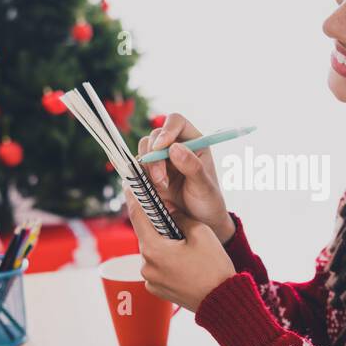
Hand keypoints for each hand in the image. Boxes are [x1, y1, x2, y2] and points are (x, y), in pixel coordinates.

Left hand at [123, 184, 235, 312]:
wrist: (222, 302)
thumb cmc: (214, 267)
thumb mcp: (201, 233)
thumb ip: (180, 217)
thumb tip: (168, 209)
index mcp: (154, 249)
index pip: (138, 216)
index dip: (134, 199)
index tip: (130, 187)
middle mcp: (146, 265)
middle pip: (146, 236)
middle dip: (157, 226)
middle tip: (171, 217)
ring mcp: (150, 280)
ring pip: (152, 253)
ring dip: (163, 245)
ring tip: (184, 245)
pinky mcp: (157, 290)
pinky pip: (157, 268)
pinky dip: (166, 262)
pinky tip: (184, 263)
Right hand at [137, 113, 234, 244]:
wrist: (199, 222)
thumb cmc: (208, 202)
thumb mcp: (204, 186)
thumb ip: (192, 166)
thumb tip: (174, 148)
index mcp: (194, 142)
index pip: (176, 122)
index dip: (167, 129)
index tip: (161, 146)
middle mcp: (176, 146)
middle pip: (155, 136)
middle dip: (154, 155)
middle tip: (161, 178)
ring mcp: (161, 160)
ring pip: (143, 151)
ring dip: (147, 167)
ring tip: (161, 187)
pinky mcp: (149, 174)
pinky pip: (137, 168)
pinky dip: (141, 177)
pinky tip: (152, 190)